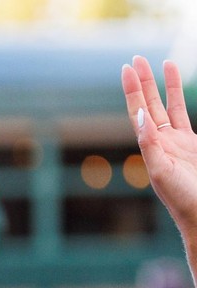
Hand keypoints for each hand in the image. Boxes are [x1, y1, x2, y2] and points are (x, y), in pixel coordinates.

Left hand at [122, 56, 196, 233]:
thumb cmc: (180, 197)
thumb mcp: (160, 171)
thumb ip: (150, 145)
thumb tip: (141, 117)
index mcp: (150, 147)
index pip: (138, 111)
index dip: (132, 91)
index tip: (127, 69)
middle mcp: (160, 142)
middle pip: (149, 104)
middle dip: (143, 82)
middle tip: (136, 59)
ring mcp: (177, 142)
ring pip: (169, 107)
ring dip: (163, 86)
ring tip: (162, 63)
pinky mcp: (193, 144)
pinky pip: (184, 115)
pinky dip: (180, 100)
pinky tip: (176, 89)